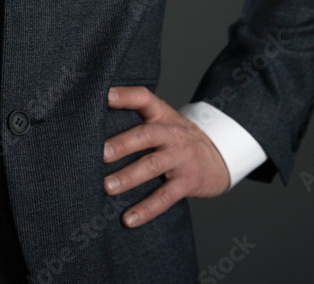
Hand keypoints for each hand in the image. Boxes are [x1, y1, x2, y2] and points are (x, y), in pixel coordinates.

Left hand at [103, 86, 229, 227]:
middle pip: (146, 135)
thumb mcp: (164, 121)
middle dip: (122, 144)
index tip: (104, 95)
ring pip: (153, 165)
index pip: (144, 98)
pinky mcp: (189, 181)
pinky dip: (147, 209)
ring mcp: (181, 157)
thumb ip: (137, 120)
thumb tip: (91, 126)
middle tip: (100, 154)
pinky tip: (129, 219)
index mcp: (162, 115)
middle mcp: (172, 133)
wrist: (222, 157)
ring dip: (129, 177)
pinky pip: (166, 196)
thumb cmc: (178, 139)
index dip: (125, 95)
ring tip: (107, 187)